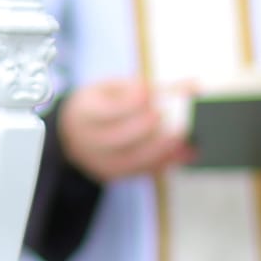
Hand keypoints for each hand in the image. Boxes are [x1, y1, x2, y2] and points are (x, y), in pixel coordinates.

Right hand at [58, 77, 196, 181]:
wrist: (74, 134)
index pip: (108, 110)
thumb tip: (186, 87)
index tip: (151, 92)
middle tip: (173, 116)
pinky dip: (165, 162)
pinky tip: (184, 152)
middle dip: (148, 126)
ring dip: (162, 149)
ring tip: (185, 137)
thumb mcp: (111, 88)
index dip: (131, 102)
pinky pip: (142, 171)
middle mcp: (88, 141)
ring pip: (133, 159)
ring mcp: (100, 161)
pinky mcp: (115, 174)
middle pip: (120, 137)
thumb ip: (143, 86)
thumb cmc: (99, 105)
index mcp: (85, 113)